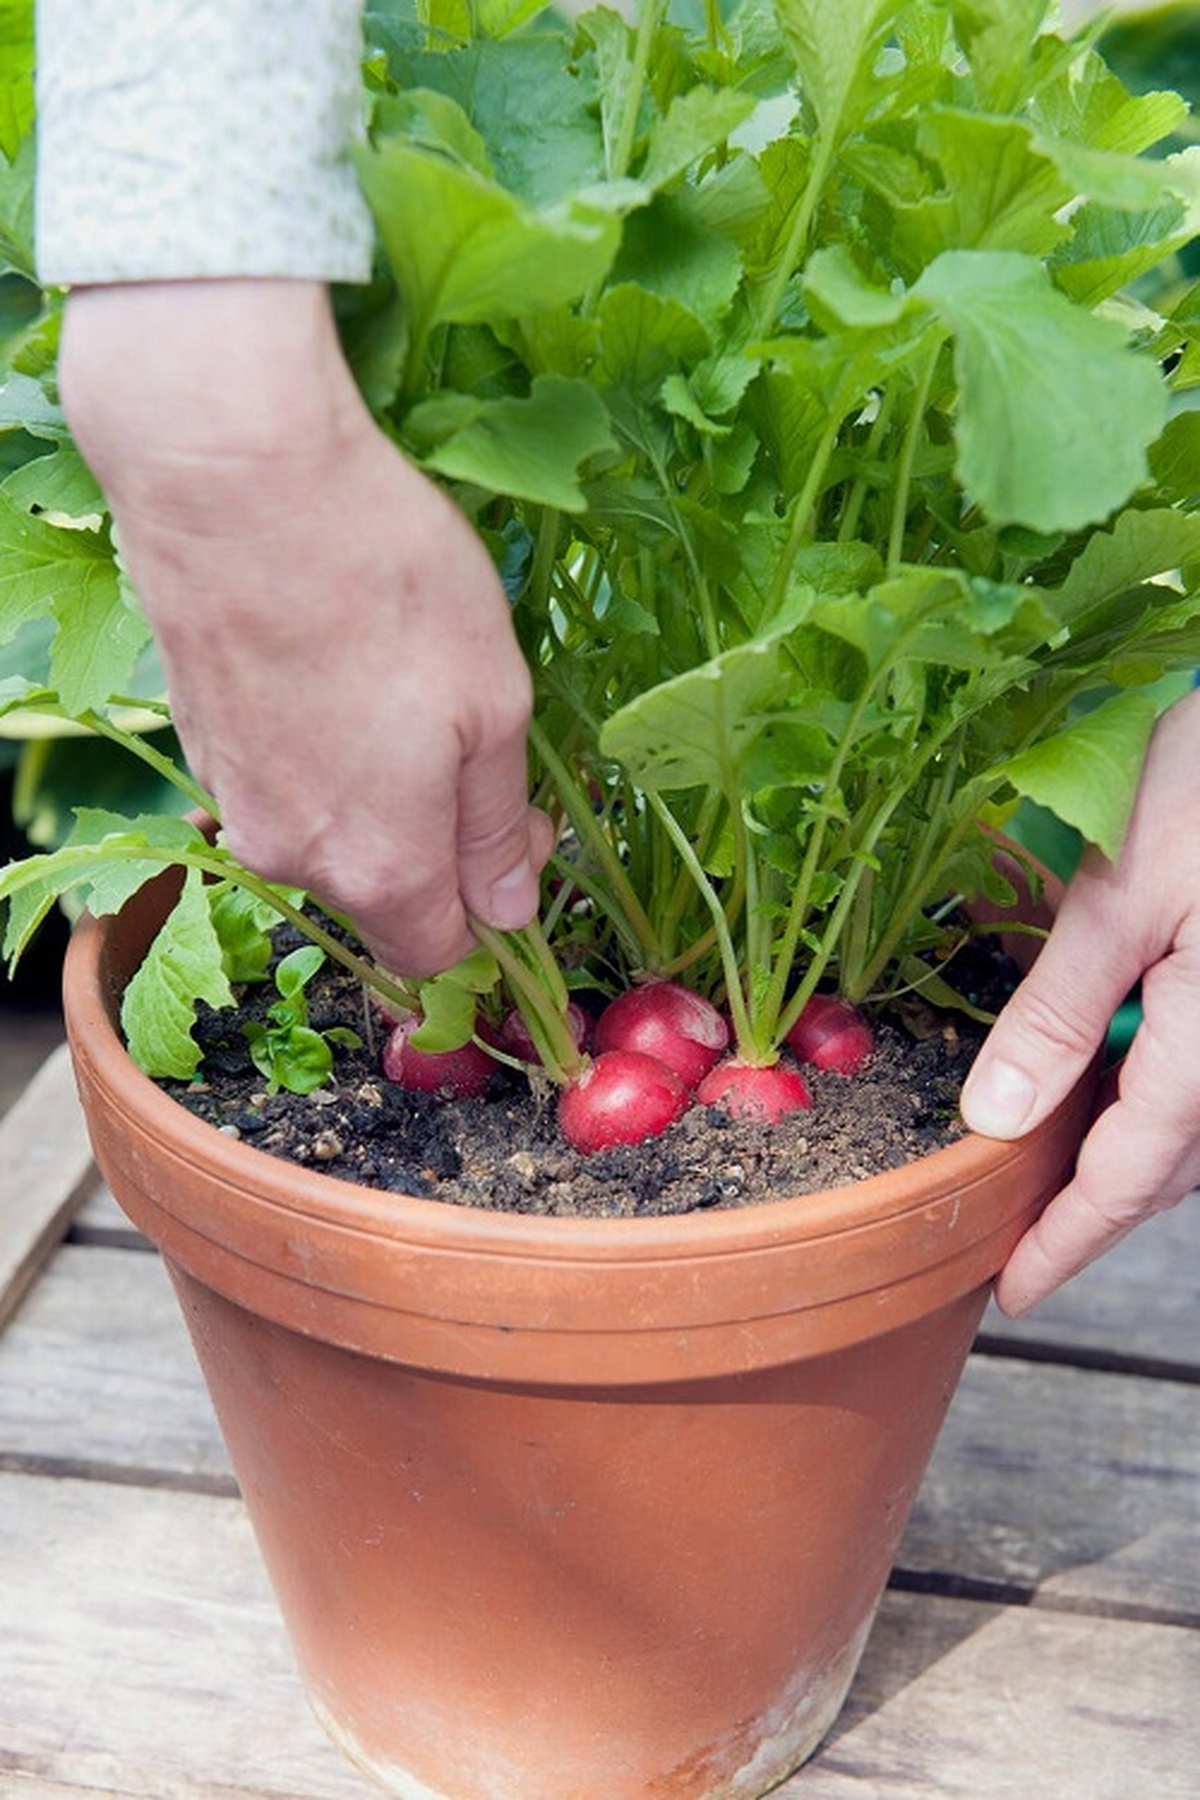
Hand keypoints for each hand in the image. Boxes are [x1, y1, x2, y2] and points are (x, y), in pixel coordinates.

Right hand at [59, 280, 550, 976]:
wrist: (232, 479)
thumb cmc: (387, 583)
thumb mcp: (493, 705)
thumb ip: (496, 828)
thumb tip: (507, 912)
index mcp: (378, 866)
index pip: (437, 955)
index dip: (490, 910)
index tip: (520, 834)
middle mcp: (290, 856)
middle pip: (380, 894)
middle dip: (437, 844)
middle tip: (474, 739)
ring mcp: (232, 799)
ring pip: (327, 831)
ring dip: (376, 790)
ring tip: (400, 684)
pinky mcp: (197, 740)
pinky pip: (279, 779)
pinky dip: (318, 748)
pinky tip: (338, 661)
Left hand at [960, 689, 1199, 1314]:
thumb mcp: (1122, 890)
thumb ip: (1060, 1009)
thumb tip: (994, 1118)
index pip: (1132, 1174)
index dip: (1069, 1240)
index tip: (1015, 1289)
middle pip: (1169, 1160)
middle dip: (1093, 1206)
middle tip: (1018, 1237)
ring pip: (1187, 1118)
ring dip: (1121, 1147)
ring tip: (1043, 1163)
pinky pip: (1195, 1065)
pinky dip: (1145, 1085)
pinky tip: (1097, 1067)